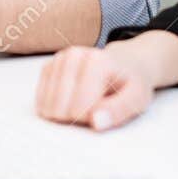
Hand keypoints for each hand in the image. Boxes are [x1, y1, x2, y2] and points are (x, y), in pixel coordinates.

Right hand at [35, 34, 177, 129]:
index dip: (92, 119)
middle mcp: (73, 55)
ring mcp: (58, 60)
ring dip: (65, 113)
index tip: (106, 109)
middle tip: (96, 107)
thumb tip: (96, 122)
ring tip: (85, 102)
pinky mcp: (48, 67)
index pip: (79, 109)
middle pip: (60, 109)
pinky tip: (71, 100)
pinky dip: (54, 107)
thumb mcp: (137, 99)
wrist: (125, 64)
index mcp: (97, 61)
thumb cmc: (130, 84)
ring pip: (47, 106)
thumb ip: (118, 111)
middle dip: (77, 117)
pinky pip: (41, 101)